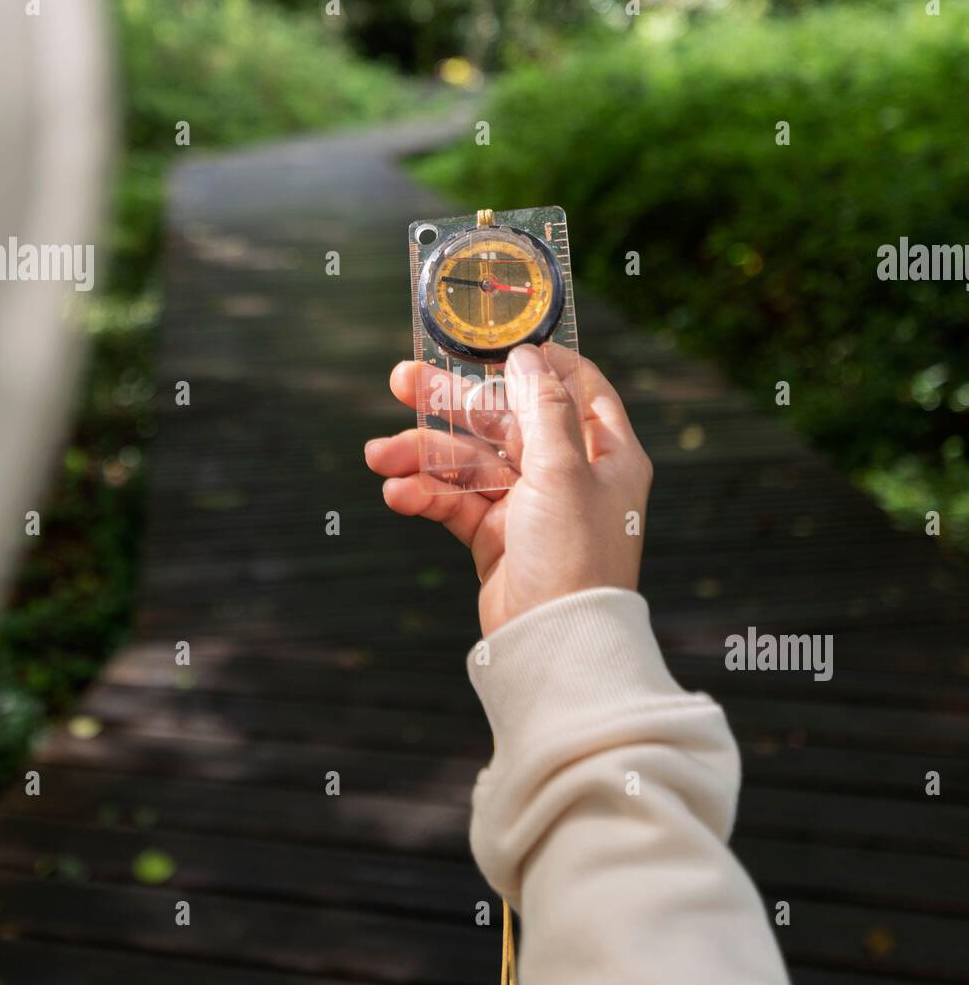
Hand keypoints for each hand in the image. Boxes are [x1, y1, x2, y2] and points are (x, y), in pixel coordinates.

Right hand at [364, 344, 652, 638]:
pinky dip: (426, 495)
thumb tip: (527, 354)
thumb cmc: (576, 557)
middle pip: (506, 420)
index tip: (489, 340)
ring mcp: (531, 506)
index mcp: (605, 452)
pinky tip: (398, 492)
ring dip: (424, 455)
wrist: (554, 644)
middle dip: (452, 403)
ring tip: (379, 454)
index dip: (534, 360)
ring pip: (471, 462)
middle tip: (401, 380)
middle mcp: (570, 474)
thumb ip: (542, 408)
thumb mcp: (564, 469)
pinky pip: (456, 502)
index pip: (575, 386)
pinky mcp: (497, 537)